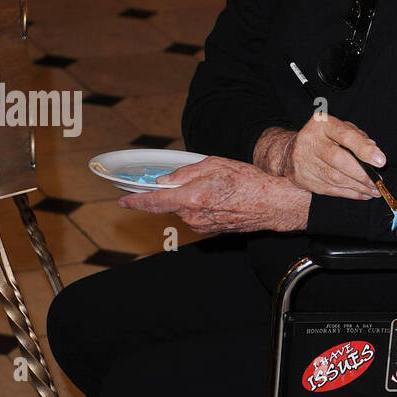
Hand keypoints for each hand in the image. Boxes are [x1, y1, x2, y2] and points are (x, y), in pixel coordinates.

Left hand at [118, 156, 311, 233]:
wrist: (274, 204)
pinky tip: (222, 198)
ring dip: (192, 198)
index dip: (136, 201)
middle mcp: (194, 216)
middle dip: (177, 191)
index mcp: (192, 198)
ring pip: (185, 210)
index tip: (123, 200)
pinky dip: (203, 206)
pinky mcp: (213, 231)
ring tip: (218, 188)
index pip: (155, 202)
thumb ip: (185, 173)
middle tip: (200, 179)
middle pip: (172, 203)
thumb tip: (165, 181)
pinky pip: (198, 216)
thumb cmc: (249, 183)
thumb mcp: (214, 165)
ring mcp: (203, 226)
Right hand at [256, 116, 385, 199]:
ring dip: (358, 187)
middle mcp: (311, 141)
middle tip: (377, 182)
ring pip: (336, 179)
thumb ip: (358, 137)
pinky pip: (331, 189)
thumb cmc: (324, 139)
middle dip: (362, 174)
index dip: (364, 149)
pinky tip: (362, 194)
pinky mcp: (304, 178)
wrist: (291, 152)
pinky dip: (349, 194)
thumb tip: (374, 152)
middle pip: (339, 160)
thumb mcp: (340, 129)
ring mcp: (305, 161)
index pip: (346, 136)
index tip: (381, 161)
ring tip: (374, 190)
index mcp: (322, 124)